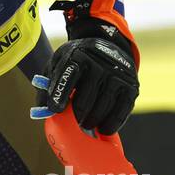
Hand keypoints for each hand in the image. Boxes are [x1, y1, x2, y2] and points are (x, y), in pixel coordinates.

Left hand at [30, 0, 139, 134]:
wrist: (108, 45)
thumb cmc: (77, 60)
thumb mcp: (58, 63)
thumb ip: (47, 86)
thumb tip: (42, 112)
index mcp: (78, 55)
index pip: (67, 78)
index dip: (59, 96)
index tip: (55, 111)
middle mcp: (100, 64)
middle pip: (85, 100)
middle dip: (76, 116)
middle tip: (72, 123)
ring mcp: (118, 75)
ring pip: (102, 109)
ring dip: (91, 122)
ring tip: (85, 124)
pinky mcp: (132, 87)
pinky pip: (121, 113)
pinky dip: (110, 125)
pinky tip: (102, 129)